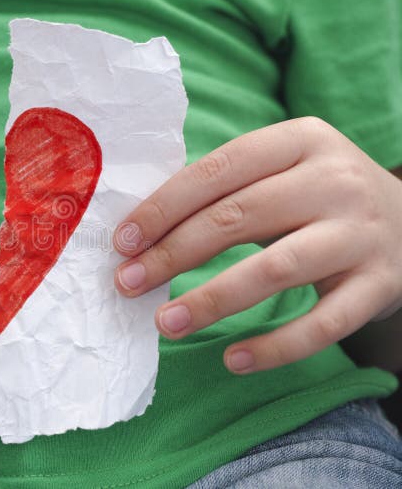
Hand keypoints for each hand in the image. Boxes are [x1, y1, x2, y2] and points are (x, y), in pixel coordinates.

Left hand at [113, 117, 401, 373]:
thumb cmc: (316, 196)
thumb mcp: (281, 170)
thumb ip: (224, 189)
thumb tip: (140, 233)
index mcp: (302, 139)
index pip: (219, 169)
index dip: (164, 207)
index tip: (123, 242)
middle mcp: (336, 179)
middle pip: (239, 218)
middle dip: (173, 254)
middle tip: (128, 284)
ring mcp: (361, 233)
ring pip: (276, 269)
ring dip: (212, 300)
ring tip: (166, 323)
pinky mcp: (381, 284)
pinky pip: (323, 324)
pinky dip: (275, 346)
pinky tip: (233, 359)